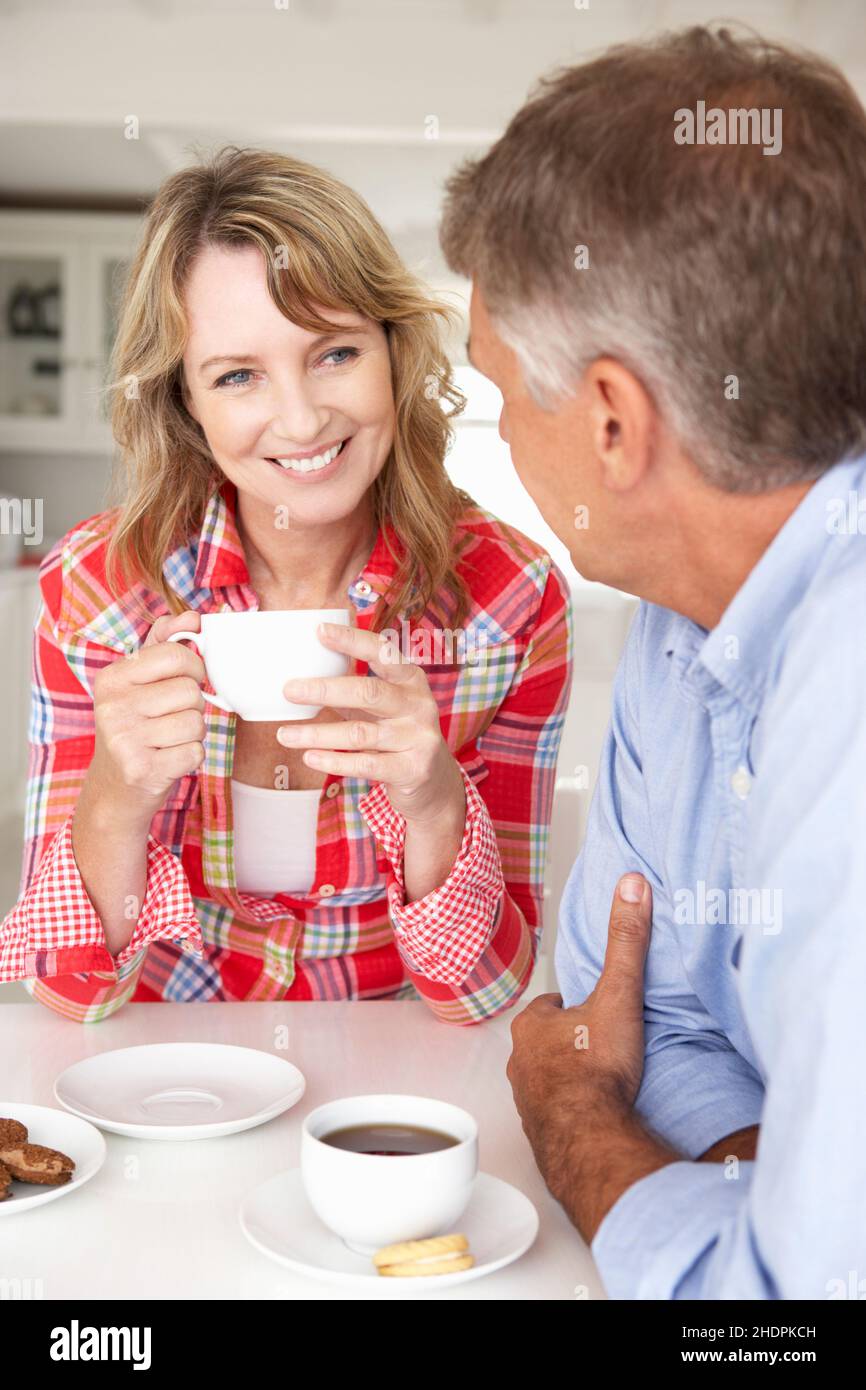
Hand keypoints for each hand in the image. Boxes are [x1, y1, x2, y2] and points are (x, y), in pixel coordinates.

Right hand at [89, 610, 207, 818]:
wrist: (115, 787)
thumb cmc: (135, 727)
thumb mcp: (138, 681)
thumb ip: (163, 643)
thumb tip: (193, 617)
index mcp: (112, 678)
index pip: (175, 654)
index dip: (194, 666)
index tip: (187, 678)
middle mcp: (114, 707)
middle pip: (190, 690)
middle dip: (193, 704)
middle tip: (173, 715)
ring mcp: (126, 740)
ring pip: (196, 722)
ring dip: (193, 732)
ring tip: (169, 737)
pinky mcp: (143, 770)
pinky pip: (195, 751)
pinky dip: (191, 756)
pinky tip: (169, 757)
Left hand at [276, 620, 465, 824]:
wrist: (435, 782)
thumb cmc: (398, 735)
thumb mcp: (384, 706)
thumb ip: (354, 689)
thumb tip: (303, 674)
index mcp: (410, 679)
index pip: (382, 652)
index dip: (351, 640)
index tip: (319, 631)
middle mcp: (418, 704)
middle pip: (368, 692)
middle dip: (324, 690)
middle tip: (289, 690)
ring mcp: (418, 737)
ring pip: (359, 733)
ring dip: (317, 733)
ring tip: (284, 734)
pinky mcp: (412, 769)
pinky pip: (365, 764)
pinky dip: (333, 761)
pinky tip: (310, 757)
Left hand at [506, 872, 652, 1201]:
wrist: (588, 1138)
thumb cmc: (598, 1067)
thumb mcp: (618, 995)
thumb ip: (625, 941)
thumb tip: (631, 885)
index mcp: (532, 1024)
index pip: (552, 1005)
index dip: (576, 1007)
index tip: (597, 1012)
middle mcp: (520, 1059)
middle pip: (547, 1041)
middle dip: (570, 1042)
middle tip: (603, 1047)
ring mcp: (525, 1097)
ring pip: (548, 1077)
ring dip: (571, 1077)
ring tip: (603, 1081)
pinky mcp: (538, 1130)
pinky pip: (555, 1113)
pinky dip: (572, 1110)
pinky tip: (596, 1113)